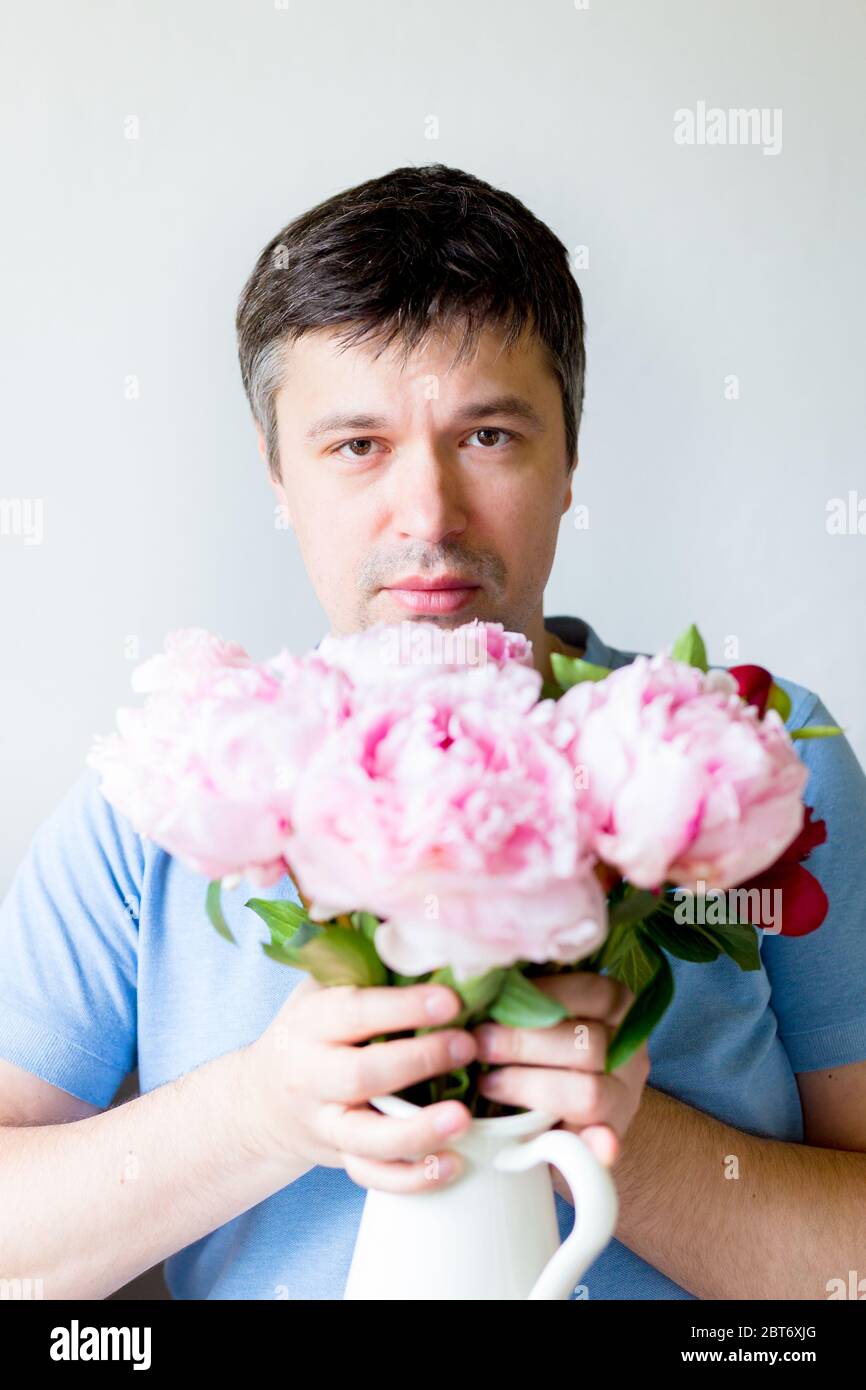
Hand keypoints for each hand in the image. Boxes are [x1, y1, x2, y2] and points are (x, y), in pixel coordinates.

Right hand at [243, 974, 477, 1193]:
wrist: (260, 1099)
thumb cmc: (309, 1031)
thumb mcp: (320, 991)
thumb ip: (361, 969)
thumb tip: (424, 930)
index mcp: (310, 1024)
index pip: (355, 1013)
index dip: (403, 1007)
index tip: (451, 1001)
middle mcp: (311, 1076)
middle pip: (361, 1075)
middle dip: (418, 1061)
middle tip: (467, 1046)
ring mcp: (324, 1123)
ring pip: (366, 1139)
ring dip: (418, 1131)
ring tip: (463, 1118)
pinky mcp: (339, 1158)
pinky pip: (373, 1176)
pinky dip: (412, 1179)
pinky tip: (453, 1165)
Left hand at [470, 972, 649, 1172]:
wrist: (570, 1115)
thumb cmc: (545, 1050)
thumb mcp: (545, 1016)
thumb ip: (526, 1000)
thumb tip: (484, 980)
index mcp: (618, 1009)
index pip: (591, 991)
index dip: (542, 995)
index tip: (495, 1001)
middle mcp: (630, 1052)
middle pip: (586, 1043)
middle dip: (523, 1043)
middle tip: (477, 1044)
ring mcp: (625, 1099)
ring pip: (588, 1092)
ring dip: (529, 1087)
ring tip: (487, 1082)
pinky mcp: (611, 1142)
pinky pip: (605, 1145)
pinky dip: (596, 1147)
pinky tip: (584, 1144)